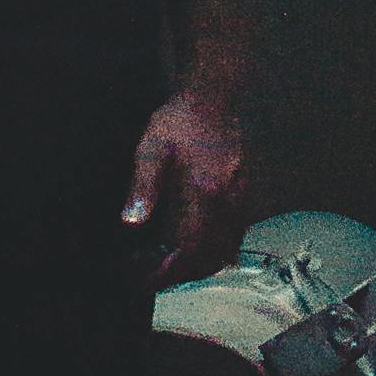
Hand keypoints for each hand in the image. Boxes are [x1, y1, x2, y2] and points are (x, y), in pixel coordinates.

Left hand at [123, 84, 246, 282]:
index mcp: (204, 191)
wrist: (214, 95)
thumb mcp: (151, 148)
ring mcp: (240, 195)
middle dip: (184, 274)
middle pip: (211, 255)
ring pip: (228, 247)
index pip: (191, 247)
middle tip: (157, 280)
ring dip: (203, 265)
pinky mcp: (244, 189)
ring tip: (175, 270)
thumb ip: (143, 186)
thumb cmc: (180, 118)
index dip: (171, 271)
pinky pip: (237, 231)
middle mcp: (227, 198)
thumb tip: (131, 222)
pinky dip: (220, 249)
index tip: (149, 279)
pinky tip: (203, 249)